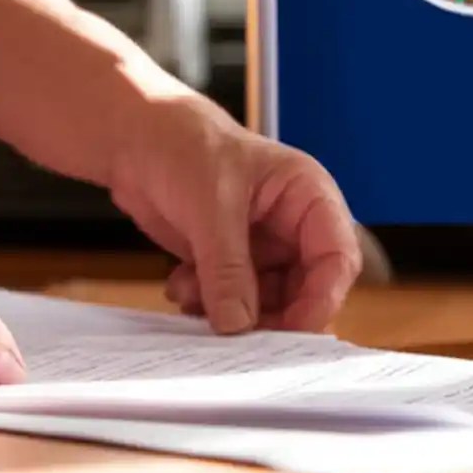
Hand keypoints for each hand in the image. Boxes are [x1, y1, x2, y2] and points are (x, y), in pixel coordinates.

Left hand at [109, 99, 361, 333]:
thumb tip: (238, 325)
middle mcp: (290, 225)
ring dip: (229, 310)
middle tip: (235, 333)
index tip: (292, 332)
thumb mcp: (211, 208)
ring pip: (263, 302)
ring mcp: (260, 244)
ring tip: (192, 295)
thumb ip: (228, 269)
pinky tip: (181, 287)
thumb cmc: (184, 146)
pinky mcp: (228, 259)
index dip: (321, 299)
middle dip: (268, 314)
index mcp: (307, 196)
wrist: (136, 139)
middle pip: (303, 290)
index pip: (336, 258)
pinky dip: (206, 303)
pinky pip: (230, 298)